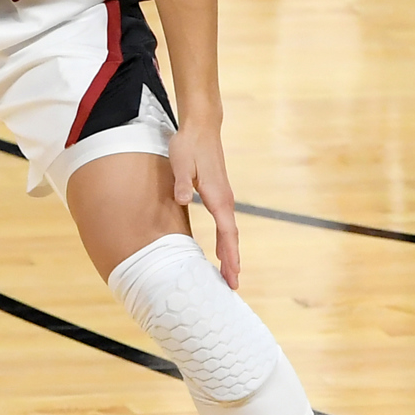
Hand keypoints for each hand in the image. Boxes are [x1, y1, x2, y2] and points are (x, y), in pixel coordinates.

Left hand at [169, 119, 239, 287]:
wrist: (201, 129)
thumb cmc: (188, 146)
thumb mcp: (181, 162)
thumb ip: (182, 181)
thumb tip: (183, 199)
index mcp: (217, 196)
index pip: (227, 232)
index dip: (229, 254)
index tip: (232, 273)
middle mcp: (225, 200)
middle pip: (232, 236)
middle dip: (233, 261)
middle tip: (232, 285)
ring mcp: (224, 198)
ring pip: (230, 232)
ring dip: (231, 253)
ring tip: (230, 275)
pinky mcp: (219, 196)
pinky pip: (226, 225)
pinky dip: (227, 241)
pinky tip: (223, 251)